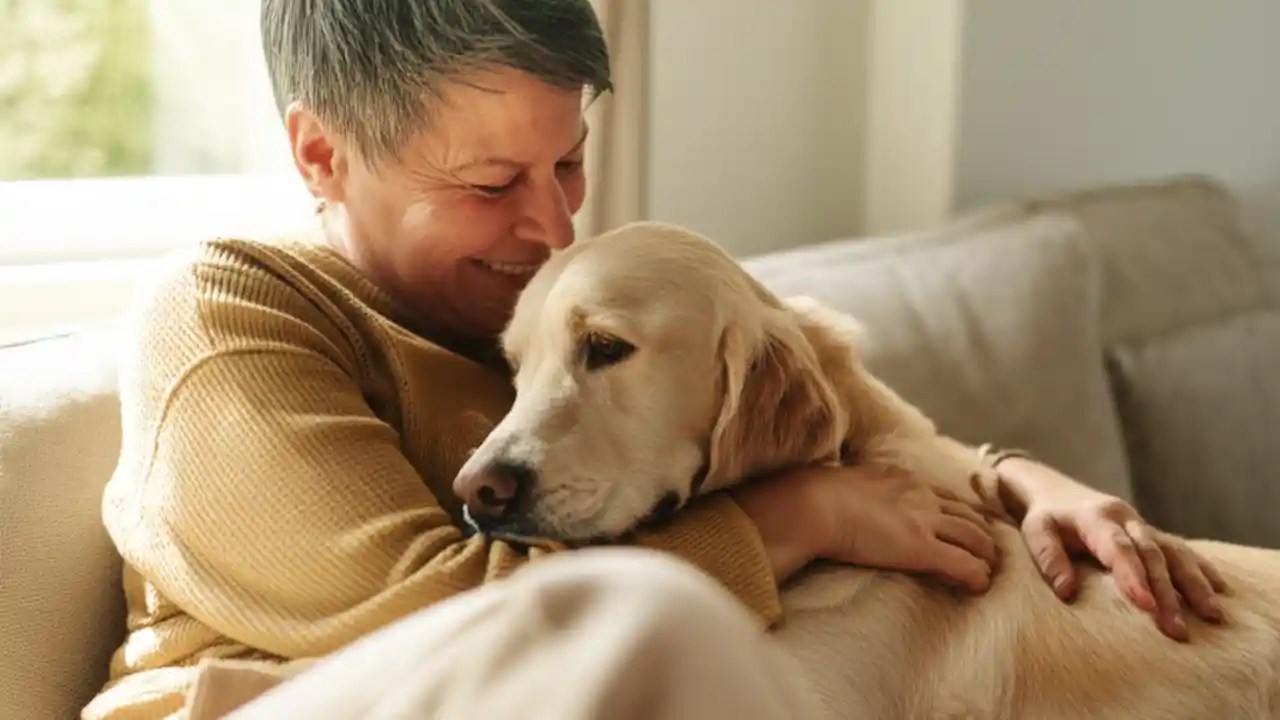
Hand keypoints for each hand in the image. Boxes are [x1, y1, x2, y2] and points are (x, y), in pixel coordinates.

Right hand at [732, 465, 998, 592]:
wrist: (815, 504)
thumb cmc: (816, 495)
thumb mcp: (845, 482)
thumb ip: (856, 488)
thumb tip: (840, 493)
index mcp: (902, 479)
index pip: (942, 497)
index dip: (957, 513)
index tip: (962, 525)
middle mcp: (922, 497)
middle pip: (967, 515)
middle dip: (983, 533)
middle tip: (989, 550)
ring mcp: (925, 522)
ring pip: (974, 538)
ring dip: (987, 555)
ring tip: (990, 569)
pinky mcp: (923, 549)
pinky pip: (963, 564)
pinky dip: (977, 576)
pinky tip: (980, 586)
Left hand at [1002, 457, 1228, 640]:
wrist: (1056, 492)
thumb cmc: (1045, 518)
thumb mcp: (1035, 531)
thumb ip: (1048, 557)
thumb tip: (1066, 591)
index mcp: (1095, 517)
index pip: (1118, 548)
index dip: (1133, 577)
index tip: (1147, 607)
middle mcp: (1125, 518)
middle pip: (1151, 555)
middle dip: (1166, 592)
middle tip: (1176, 629)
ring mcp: (1142, 524)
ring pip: (1173, 552)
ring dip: (1193, 584)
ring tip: (1212, 615)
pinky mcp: (1151, 532)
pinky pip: (1181, 549)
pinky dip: (1201, 568)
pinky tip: (1220, 589)